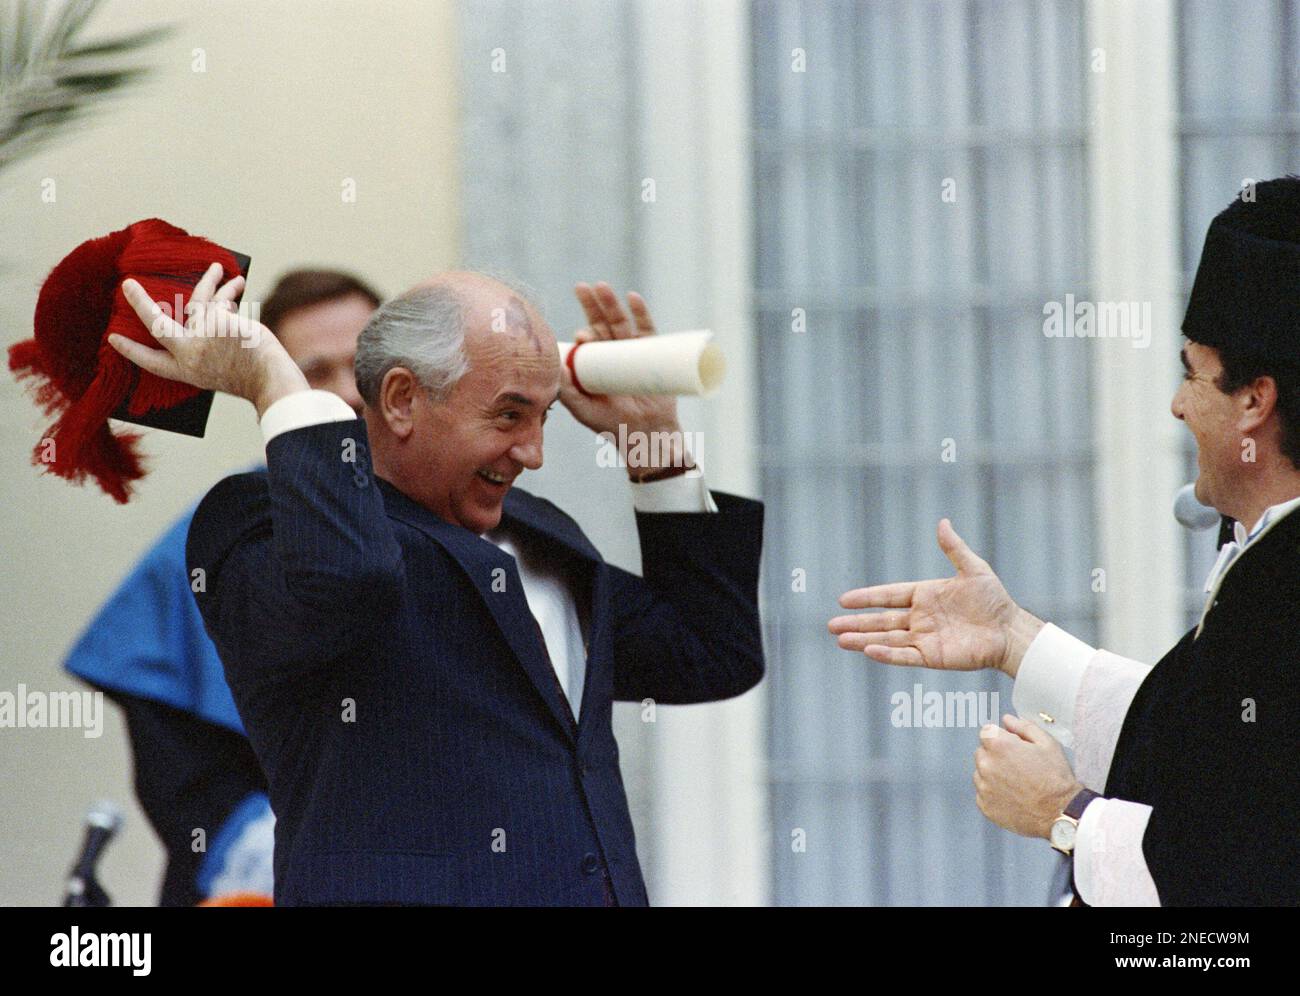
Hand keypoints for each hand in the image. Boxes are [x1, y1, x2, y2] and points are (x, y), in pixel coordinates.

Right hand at [108, 262, 306, 417]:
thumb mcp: (219, 372)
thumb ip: (206, 351)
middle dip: (139, 303)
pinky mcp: (217, 320)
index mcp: (187, 372)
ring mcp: (201, 335)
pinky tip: (237, 281)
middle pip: (156, 324)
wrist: (270, 381)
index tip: (114, 339)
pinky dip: (230, 288)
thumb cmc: (252, 380)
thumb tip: (202, 314)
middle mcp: (189, 353)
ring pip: (198, 299)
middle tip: (127, 285)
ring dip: (210, 280)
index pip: (152, 362)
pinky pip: (223, 299)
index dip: (132, 351)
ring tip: (216, 267)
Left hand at [564, 282, 687, 474]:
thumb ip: (567, 391)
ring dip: (612, 303)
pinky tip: (633, 298)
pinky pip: (648, 329)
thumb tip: (555, 366)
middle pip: (602, 323)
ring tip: (602, 286)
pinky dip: (641, 313)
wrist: (645, 434)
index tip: (582, 335)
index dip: (584, 332)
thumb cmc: (611, 425)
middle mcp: (613, 353)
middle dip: (592, 305)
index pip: (588, 340)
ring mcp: (634, 351)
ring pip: (621, 321)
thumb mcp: (583, 409)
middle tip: (582, 287)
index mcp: (596, 362)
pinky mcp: (654, 352)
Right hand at [828, 519, 1042, 676]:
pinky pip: (904, 655)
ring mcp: (924, 638)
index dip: (867, 598)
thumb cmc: (994, 600)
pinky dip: (887, 654)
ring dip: (863, 639)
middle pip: (881, 620)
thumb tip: (942, 523)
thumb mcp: (973, 569)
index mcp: (924, 596)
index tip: (843, 599)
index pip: (888, 596)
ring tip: (840, 640)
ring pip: (887, 639)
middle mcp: (920, 618)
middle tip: (831, 625)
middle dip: (856, 623)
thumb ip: (953, 549)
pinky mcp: (932, 656)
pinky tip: (869, 651)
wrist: (1009, 630)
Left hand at [974, 715, 1082, 838]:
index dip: (1001, 737)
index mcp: (999, 746)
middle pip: (982, 752)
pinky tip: (1012, 796)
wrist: (1060, 812)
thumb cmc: (1056, 778)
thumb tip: (1007, 720)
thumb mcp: (1047, 743)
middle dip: (996, 755)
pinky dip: (993, 793)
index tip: (1013, 746)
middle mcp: (986, 765)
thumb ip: (1023, 727)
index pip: (986, 732)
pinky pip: (983, 793)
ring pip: (981, 773)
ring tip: (1017, 783)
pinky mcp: (984, 806)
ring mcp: (983, 787)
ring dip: (993, 774)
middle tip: (1018, 766)